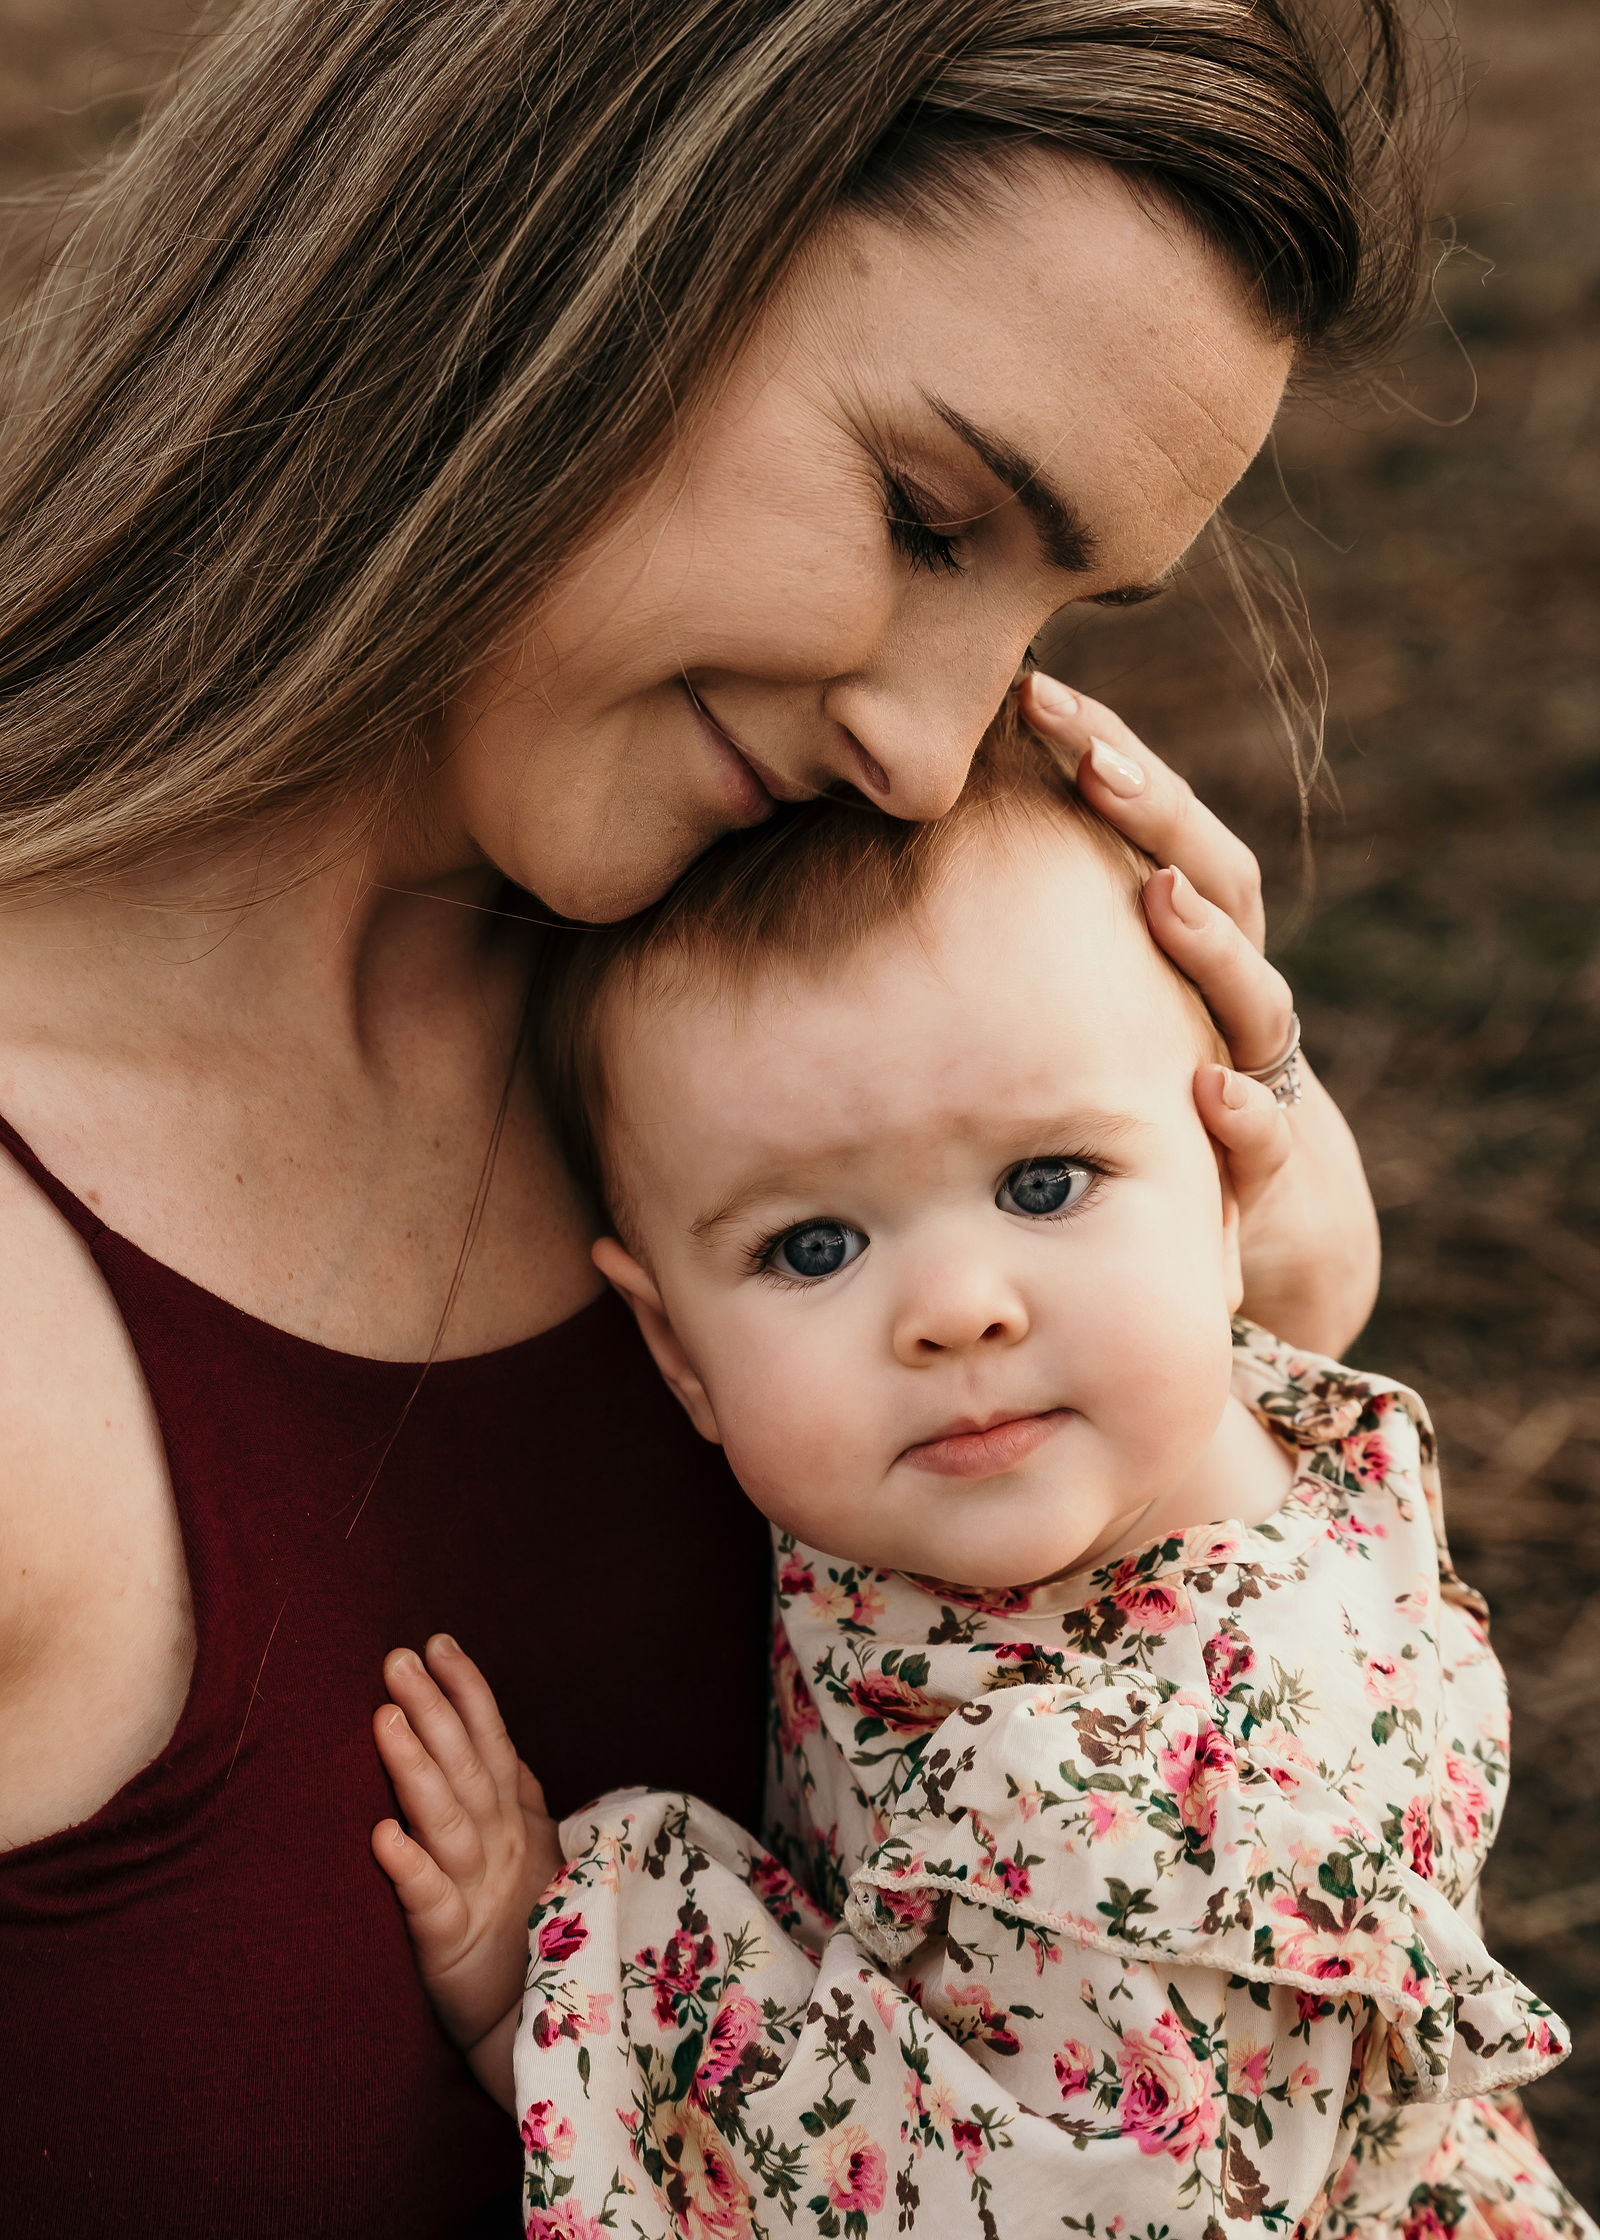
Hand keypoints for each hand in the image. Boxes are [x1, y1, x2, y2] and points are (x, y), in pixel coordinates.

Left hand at [371, 1634, 561, 2095]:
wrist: (528, 2023)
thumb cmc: (521, 1926)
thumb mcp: (529, 1847)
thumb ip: (513, 1790)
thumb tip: (493, 1732)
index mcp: (516, 1820)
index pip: (492, 1741)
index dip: (468, 1691)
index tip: (438, 1642)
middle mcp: (500, 1845)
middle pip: (466, 1768)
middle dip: (435, 1710)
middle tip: (397, 1660)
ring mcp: (478, 1892)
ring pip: (447, 1820)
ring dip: (416, 1769)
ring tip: (385, 1718)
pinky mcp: (450, 1945)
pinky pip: (429, 1902)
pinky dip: (408, 1867)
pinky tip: (382, 1833)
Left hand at [1020, 671, 1379, 1357]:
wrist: (1226, 1235)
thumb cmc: (1096, 1111)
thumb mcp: (1045, 1021)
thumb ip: (983, 954)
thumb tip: (837, 868)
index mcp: (1175, 942)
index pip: (1154, 825)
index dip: (1104, 753)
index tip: (1032, 691)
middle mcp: (1223, 992)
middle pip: (1210, 876)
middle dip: (1151, 808)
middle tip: (1085, 751)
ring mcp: (1247, 1074)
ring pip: (1252, 994)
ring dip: (1207, 940)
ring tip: (1158, 891)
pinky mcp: (1261, 1172)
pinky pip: (1265, 1142)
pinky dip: (1245, 1119)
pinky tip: (1209, 1092)